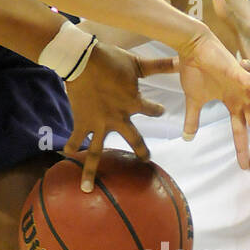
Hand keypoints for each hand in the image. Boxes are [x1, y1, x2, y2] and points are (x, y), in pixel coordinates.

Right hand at [63, 41, 176, 191]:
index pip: (153, 111)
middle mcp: (119, 119)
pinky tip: (67, 155)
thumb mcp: (137, 63)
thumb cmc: (111, 61)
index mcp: (134, 103)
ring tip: (88, 188)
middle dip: (141, 151)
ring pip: (96, 152)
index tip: (159, 110)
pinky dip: (70, 146)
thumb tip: (181, 60)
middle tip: (146, 159)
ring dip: (91, 170)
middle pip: (134, 140)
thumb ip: (159, 66)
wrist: (82, 61)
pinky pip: (76, 137)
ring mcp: (99, 124)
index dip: (157, 110)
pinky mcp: (82, 121)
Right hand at [176, 22, 249, 169]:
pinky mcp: (238, 72)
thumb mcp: (194, 101)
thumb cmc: (194, 71)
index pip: (240, 130)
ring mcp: (242, 85)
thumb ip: (193, 119)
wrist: (192, 48)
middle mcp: (241, 96)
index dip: (243, 147)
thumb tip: (187, 137)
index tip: (245, 166)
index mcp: (232, 103)